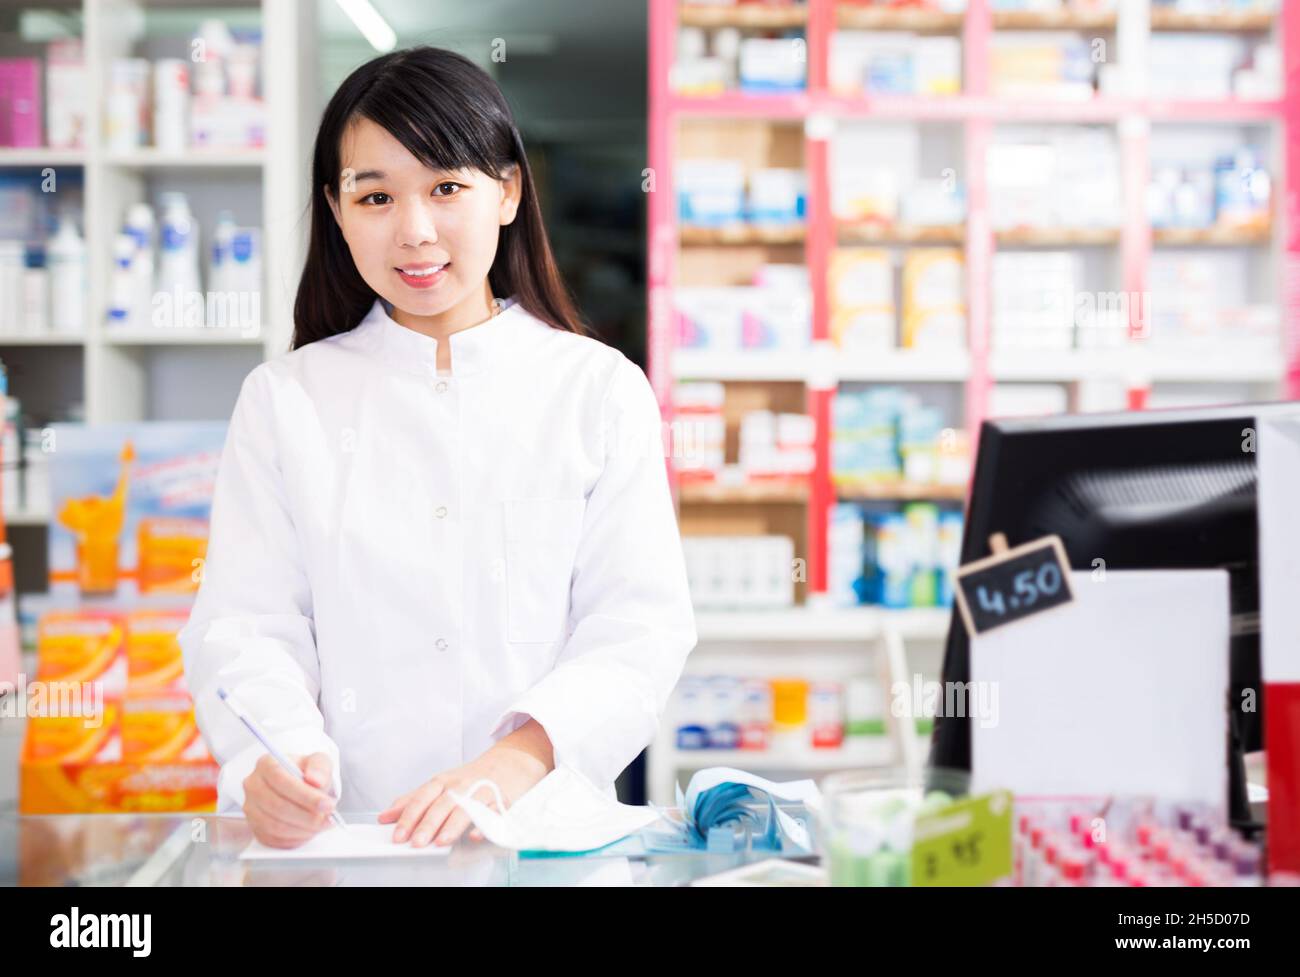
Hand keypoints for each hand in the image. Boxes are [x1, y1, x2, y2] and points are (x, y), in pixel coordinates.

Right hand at [242, 752, 336, 848]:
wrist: (301, 786)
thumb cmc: (308, 773)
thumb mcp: (319, 761)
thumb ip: (320, 767)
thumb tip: (315, 780)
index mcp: (266, 764)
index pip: (280, 780)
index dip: (305, 795)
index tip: (327, 804)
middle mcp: (253, 786)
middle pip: (277, 806)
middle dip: (306, 816)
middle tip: (328, 819)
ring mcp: (251, 808)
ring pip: (274, 825)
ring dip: (302, 829)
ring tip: (322, 825)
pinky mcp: (255, 828)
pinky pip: (273, 839)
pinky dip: (294, 839)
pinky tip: (310, 832)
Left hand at [379, 722, 553, 847]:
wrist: (509, 763)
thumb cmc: (469, 779)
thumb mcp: (439, 784)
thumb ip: (412, 801)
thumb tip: (384, 817)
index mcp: (443, 781)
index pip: (422, 798)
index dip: (408, 817)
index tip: (397, 835)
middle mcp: (461, 786)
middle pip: (442, 805)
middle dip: (428, 824)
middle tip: (416, 843)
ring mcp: (482, 792)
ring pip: (466, 809)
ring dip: (452, 826)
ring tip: (440, 842)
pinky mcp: (502, 801)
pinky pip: (493, 814)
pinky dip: (485, 825)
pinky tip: (476, 835)